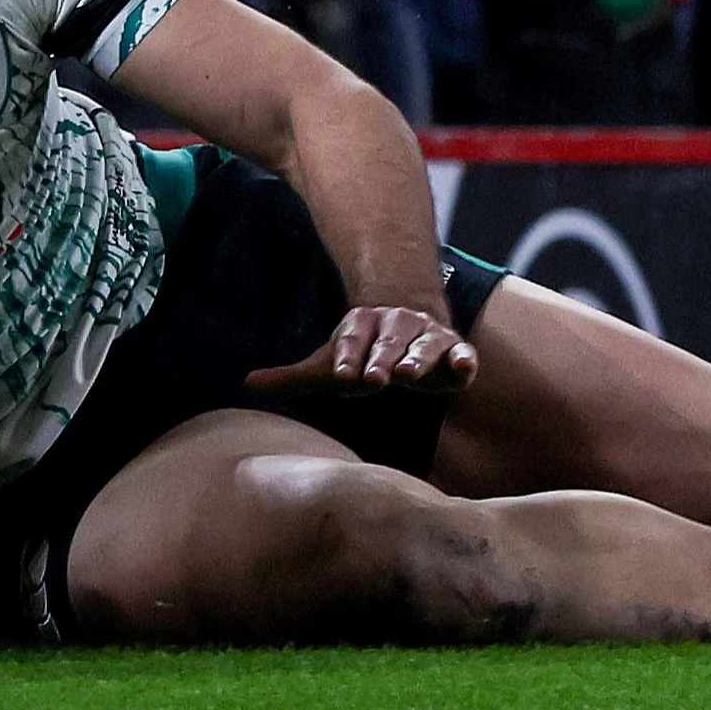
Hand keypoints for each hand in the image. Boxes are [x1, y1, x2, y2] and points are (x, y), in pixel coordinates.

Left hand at [248, 304, 476, 398]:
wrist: (405, 330)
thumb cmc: (361, 356)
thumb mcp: (328, 366)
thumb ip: (292, 377)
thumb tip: (246, 383)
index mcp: (360, 326)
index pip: (351, 341)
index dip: (346, 356)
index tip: (341, 375)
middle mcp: (394, 326)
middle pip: (386, 343)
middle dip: (379, 359)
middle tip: (375, 377)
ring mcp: (426, 337)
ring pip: (423, 346)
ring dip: (417, 358)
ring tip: (408, 374)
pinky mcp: (454, 351)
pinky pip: (462, 353)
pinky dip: (464, 359)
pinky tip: (464, 367)